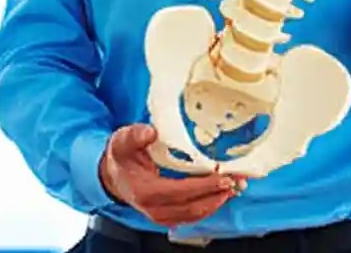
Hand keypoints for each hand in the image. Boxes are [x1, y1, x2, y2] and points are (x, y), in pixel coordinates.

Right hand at [98, 124, 243, 227]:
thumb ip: (135, 135)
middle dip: (218, 194)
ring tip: (235, 186)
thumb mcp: (123, 141)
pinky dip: (209, 205)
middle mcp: (154, 209)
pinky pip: (193, 215)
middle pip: (193, 207)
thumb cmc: (121, 158)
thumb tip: (151, 132)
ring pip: (196, 214)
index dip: (204, 186)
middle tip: (237, 181)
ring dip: (217, 201)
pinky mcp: (168, 217)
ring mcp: (161, 216)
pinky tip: (221, 193)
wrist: (114, 176)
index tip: (223, 177)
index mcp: (145, 192)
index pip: (180, 192)